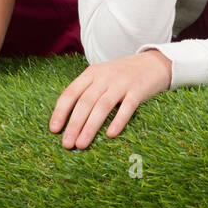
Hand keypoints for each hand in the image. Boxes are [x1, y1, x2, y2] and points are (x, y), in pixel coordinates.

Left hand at [49, 50, 172, 148]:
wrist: (153, 63)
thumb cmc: (122, 76)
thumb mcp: (101, 77)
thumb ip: (87, 92)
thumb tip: (67, 121)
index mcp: (91, 73)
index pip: (71, 92)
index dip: (61, 111)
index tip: (54, 129)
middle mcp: (105, 77)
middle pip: (85, 102)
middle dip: (74, 124)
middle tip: (67, 144)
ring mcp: (122, 83)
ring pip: (102, 106)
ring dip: (90, 127)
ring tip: (82, 144)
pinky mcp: (138, 91)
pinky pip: (127, 107)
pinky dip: (118, 121)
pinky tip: (110, 135)